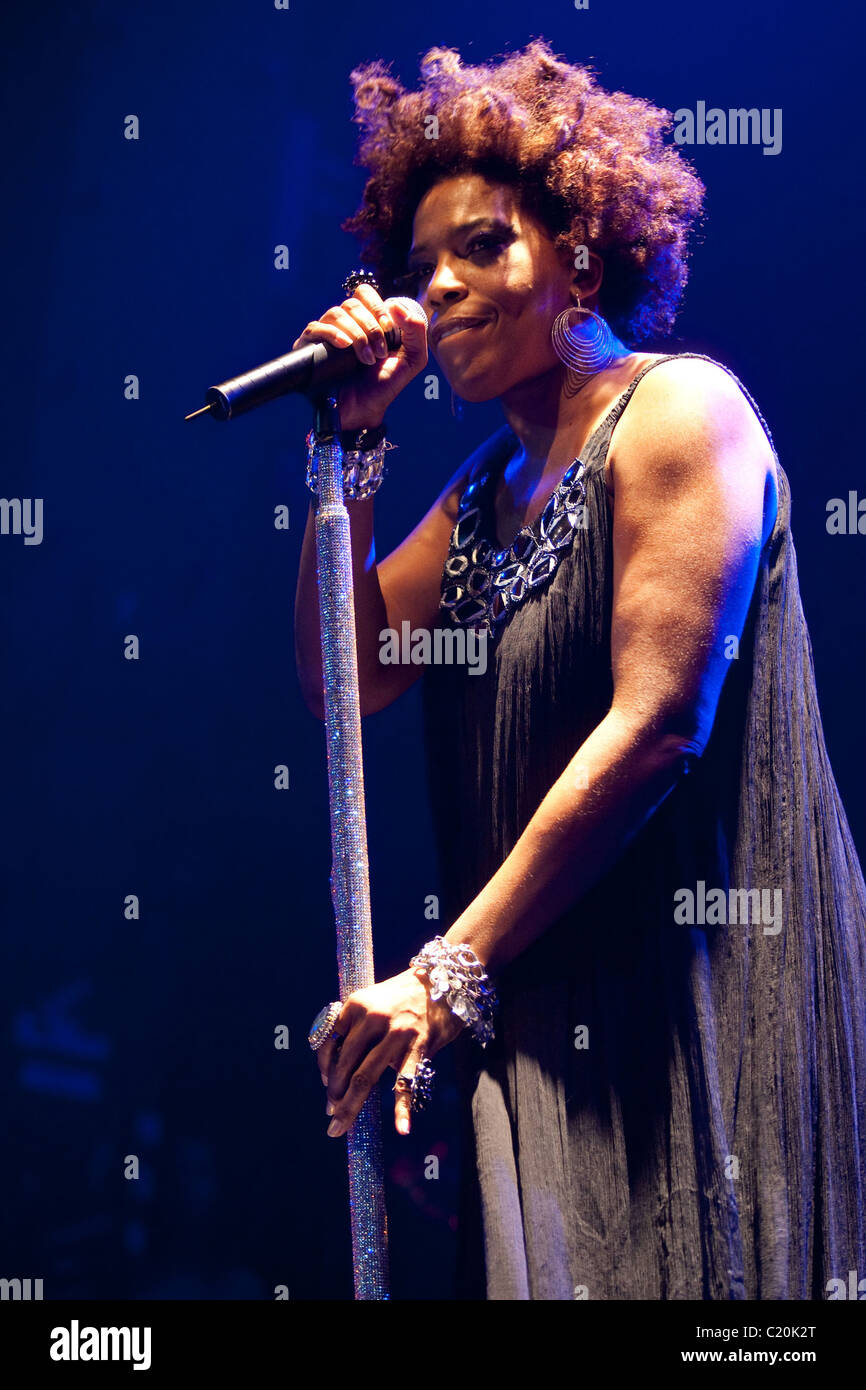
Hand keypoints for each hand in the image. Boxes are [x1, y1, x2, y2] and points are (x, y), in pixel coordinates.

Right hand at [292, 283, 427, 431]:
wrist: (363, 410)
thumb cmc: (385, 385)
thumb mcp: (413, 358)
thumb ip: (416, 330)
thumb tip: (395, 304)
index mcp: (367, 320)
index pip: (366, 294)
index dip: (378, 308)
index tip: (389, 332)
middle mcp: (346, 323)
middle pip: (353, 303)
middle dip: (370, 326)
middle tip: (379, 352)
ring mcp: (327, 334)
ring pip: (336, 313)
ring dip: (357, 335)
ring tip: (366, 359)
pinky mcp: (310, 346)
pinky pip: (316, 327)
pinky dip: (333, 334)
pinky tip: (345, 346)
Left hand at [315, 969, 465, 1136]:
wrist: (444, 979)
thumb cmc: (403, 997)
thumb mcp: (372, 1002)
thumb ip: (356, 1030)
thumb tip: (338, 1070)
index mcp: (355, 1005)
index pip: (328, 1042)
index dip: (324, 1068)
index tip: (326, 1085)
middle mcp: (372, 1017)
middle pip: (344, 1065)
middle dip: (334, 1094)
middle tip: (331, 1114)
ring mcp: (396, 1032)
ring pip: (365, 1077)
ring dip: (350, 1106)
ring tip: (340, 1126)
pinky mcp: (420, 1045)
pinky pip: (407, 1083)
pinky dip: (403, 1109)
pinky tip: (402, 1128)